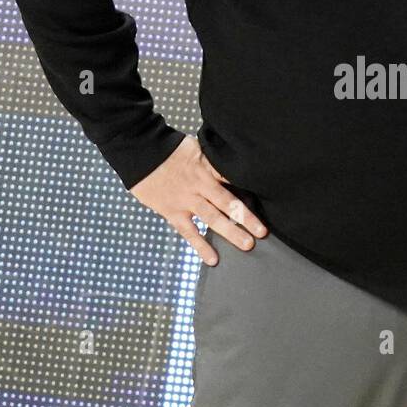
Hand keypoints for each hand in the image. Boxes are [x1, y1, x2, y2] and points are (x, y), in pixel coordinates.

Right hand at [130, 134, 267, 263]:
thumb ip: (211, 159)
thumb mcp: (195, 147)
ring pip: (212, 218)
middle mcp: (200, 184)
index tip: (267, 197)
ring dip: (231, 232)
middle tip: (262, 231)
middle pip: (227, 202)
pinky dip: (200, 245)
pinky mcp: (172, 211)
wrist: (139, 151)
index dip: (250, 187)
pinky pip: (189, 231)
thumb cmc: (167, 148)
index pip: (232, 178)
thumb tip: (230, 163)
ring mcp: (187, 200)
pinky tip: (212, 259)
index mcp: (207, 167)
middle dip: (246, 217)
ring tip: (248, 245)